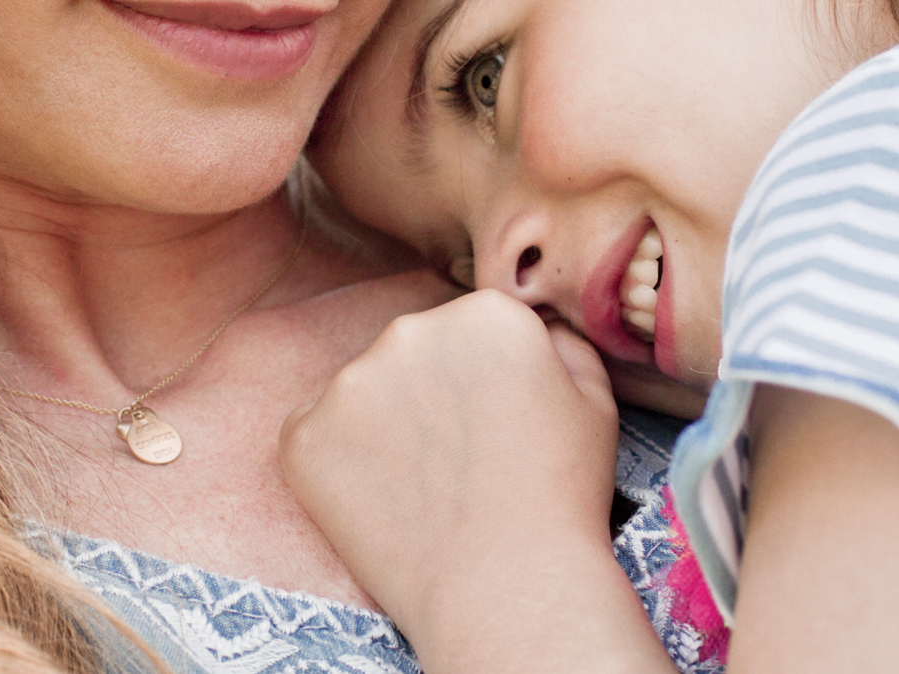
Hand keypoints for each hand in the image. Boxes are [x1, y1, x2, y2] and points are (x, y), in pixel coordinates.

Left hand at [281, 292, 663, 671]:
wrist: (505, 586)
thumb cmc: (561, 494)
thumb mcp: (594, 400)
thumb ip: (564, 344)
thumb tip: (539, 328)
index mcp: (486, 313)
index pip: (476, 326)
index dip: (489, 377)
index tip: (496, 423)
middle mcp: (412, 330)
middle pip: (418, 351)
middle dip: (433, 391)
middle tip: (461, 458)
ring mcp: (350, 382)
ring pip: (366, 391)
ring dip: (387, 424)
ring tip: (425, 484)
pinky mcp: (303, 435)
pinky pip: (317, 434)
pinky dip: (341, 463)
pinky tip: (383, 500)